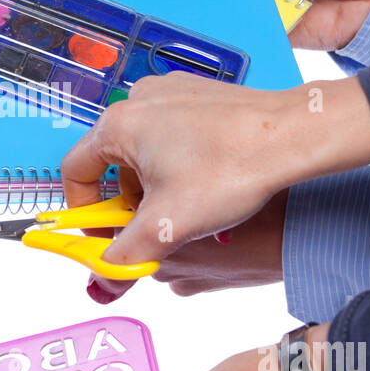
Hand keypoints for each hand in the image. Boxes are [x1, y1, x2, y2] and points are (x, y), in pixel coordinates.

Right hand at [61, 73, 369, 285]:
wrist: (294, 136)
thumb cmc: (234, 166)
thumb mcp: (167, 225)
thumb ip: (125, 255)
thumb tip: (104, 277)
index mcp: (118, 124)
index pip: (74, 172)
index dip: (85, 212)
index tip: (104, 235)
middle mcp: (139, 100)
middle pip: (111, 164)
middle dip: (128, 203)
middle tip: (153, 228)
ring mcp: (170, 93)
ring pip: (144, 152)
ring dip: (155, 185)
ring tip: (189, 207)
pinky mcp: (198, 96)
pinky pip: (172, 135)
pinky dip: (179, 164)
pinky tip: (207, 182)